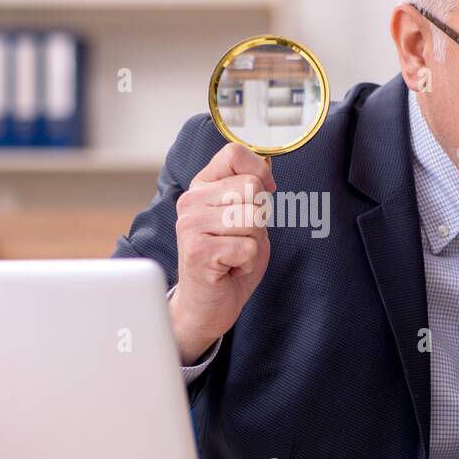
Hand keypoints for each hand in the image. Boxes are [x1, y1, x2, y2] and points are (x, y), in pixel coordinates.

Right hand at [170, 142, 274, 363]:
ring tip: (235, 253)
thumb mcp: (244, 216)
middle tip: (241, 237)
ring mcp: (190, 225)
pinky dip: (248, 262)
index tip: (263, 195)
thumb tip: (267, 167)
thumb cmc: (229, 260)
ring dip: (254, 242)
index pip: (234, 154)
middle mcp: (190, 201)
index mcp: (201, 186)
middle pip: (252, 187)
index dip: (260, 172)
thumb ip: (251, 190)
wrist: (207, 305)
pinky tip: (230, 267)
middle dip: (260, 217)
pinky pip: (248, 247)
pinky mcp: (198, 250)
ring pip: (253, 218)